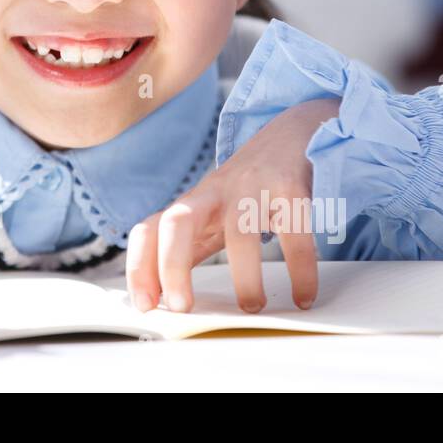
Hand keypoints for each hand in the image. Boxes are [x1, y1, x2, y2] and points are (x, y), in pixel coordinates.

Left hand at [126, 98, 340, 313]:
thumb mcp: (211, 216)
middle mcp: (214, 195)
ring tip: (252, 306)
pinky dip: (300, 271)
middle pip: (176, 223)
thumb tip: (165, 300)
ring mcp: (251, 190)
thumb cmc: (246, 189)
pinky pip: (295, 234)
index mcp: (191, 206)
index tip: (144, 305)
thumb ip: (189, 251)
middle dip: (172, 266)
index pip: (149, 231)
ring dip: (244, 277)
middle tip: (183, 307)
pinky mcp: (290, 190)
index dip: (139, 267)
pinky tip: (302, 295)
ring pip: (241, 232)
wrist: (290, 135)